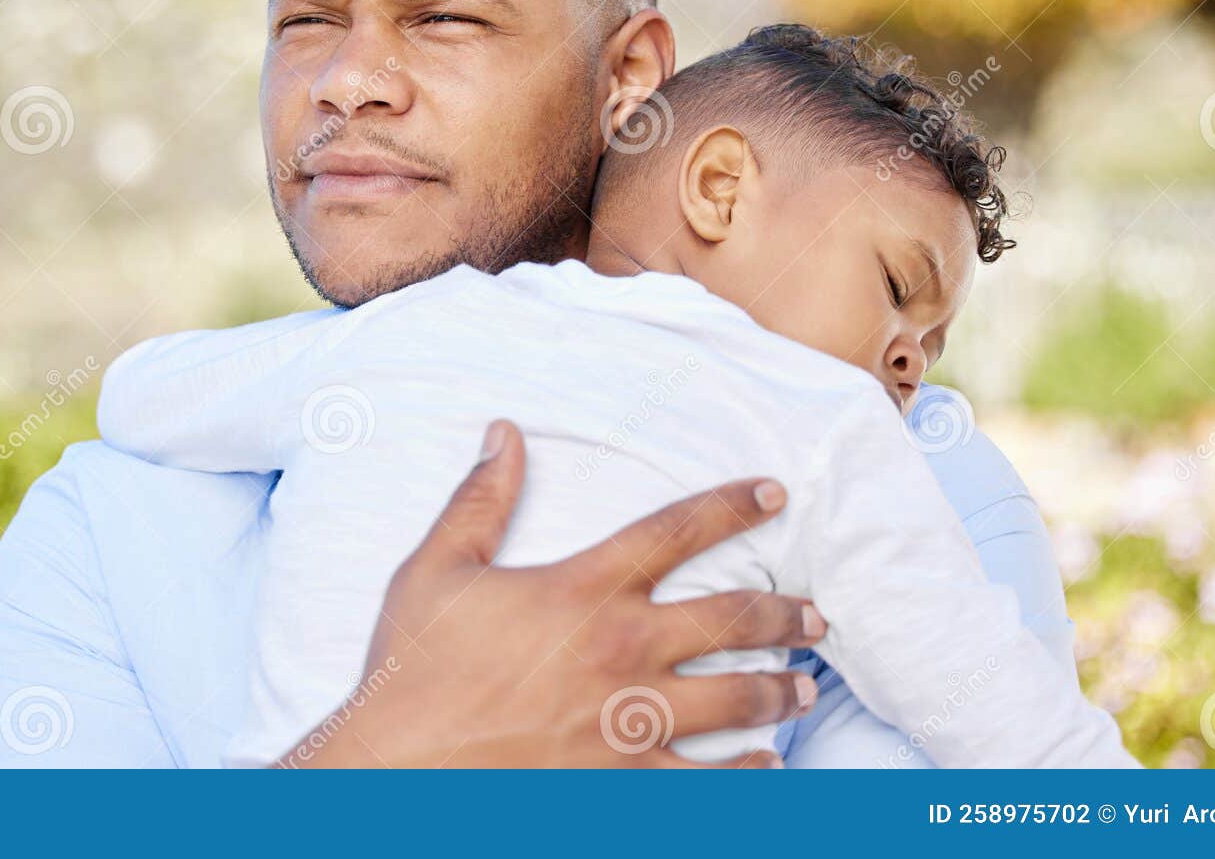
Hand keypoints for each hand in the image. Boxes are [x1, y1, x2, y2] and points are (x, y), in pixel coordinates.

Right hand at [277, 419, 825, 767]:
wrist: (396, 770)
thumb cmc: (413, 669)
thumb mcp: (435, 570)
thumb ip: (480, 500)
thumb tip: (502, 432)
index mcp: (584, 589)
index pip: (678, 530)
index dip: (733, 504)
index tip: (776, 494)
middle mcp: (622, 649)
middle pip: (733, 617)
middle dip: (788, 612)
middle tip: (818, 613)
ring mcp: (630, 721)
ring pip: (738, 698)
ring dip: (783, 688)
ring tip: (809, 685)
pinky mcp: (624, 782)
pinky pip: (709, 779)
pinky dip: (749, 772)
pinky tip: (769, 763)